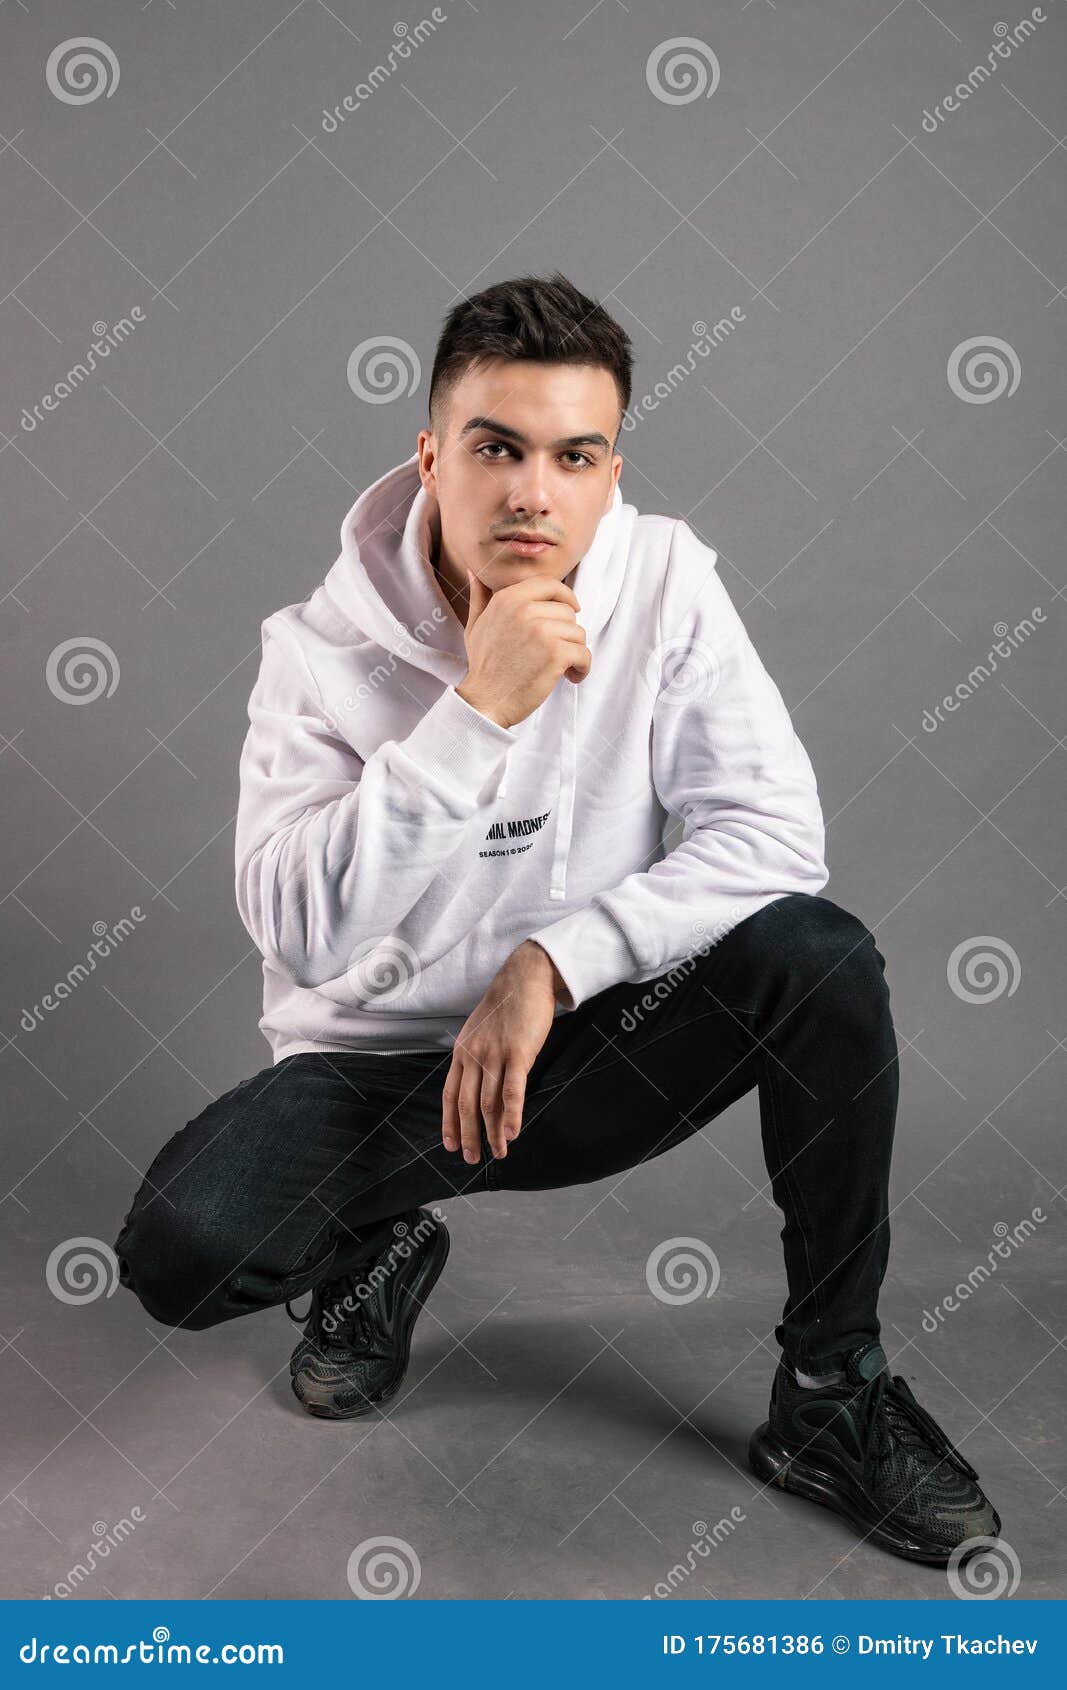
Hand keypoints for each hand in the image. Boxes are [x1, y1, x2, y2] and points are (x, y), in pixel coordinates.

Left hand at [442, 940, 567, 1162]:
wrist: (525, 977)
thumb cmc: (506, 1005)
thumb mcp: (481, 1030)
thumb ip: (477, 1056)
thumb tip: (481, 1083)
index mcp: (461, 1051)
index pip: (449, 1094)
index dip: (449, 1122)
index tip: (451, 1145)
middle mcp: (473, 1055)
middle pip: (465, 1105)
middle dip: (469, 1136)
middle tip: (472, 1159)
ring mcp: (494, 1054)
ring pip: (488, 1103)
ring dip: (493, 1133)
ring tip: (499, 1153)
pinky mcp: (517, 1052)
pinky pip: (512, 1091)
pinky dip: (512, 1116)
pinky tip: (513, 1134)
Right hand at [455, 570, 590, 730]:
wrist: (485, 700)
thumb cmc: (484, 665)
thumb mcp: (476, 625)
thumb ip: (480, 597)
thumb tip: (474, 572)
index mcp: (508, 599)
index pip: (550, 585)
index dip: (566, 597)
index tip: (572, 610)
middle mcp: (524, 610)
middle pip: (567, 611)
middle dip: (567, 632)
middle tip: (557, 651)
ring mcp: (541, 631)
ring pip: (578, 632)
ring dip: (574, 651)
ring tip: (562, 666)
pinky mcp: (555, 653)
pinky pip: (584, 653)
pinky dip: (582, 667)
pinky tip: (571, 676)